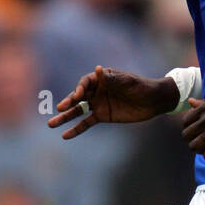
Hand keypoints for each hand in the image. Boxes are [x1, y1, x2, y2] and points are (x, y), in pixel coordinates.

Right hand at [48, 66, 177, 137]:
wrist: (153, 101)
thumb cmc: (141, 86)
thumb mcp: (128, 82)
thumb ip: (112, 79)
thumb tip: (98, 69)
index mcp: (102, 78)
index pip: (85, 82)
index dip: (80, 88)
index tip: (78, 94)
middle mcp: (96, 90)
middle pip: (78, 96)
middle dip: (68, 102)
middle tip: (59, 107)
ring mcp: (98, 104)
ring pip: (77, 111)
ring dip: (65, 117)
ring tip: (51, 124)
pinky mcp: (102, 116)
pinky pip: (86, 123)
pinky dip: (76, 129)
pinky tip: (65, 135)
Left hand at [180, 90, 204, 161]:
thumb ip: (204, 103)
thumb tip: (191, 102)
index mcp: (204, 108)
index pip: (185, 122)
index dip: (190, 129)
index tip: (198, 133)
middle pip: (187, 136)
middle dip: (193, 140)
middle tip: (202, 143)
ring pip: (195, 147)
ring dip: (200, 150)